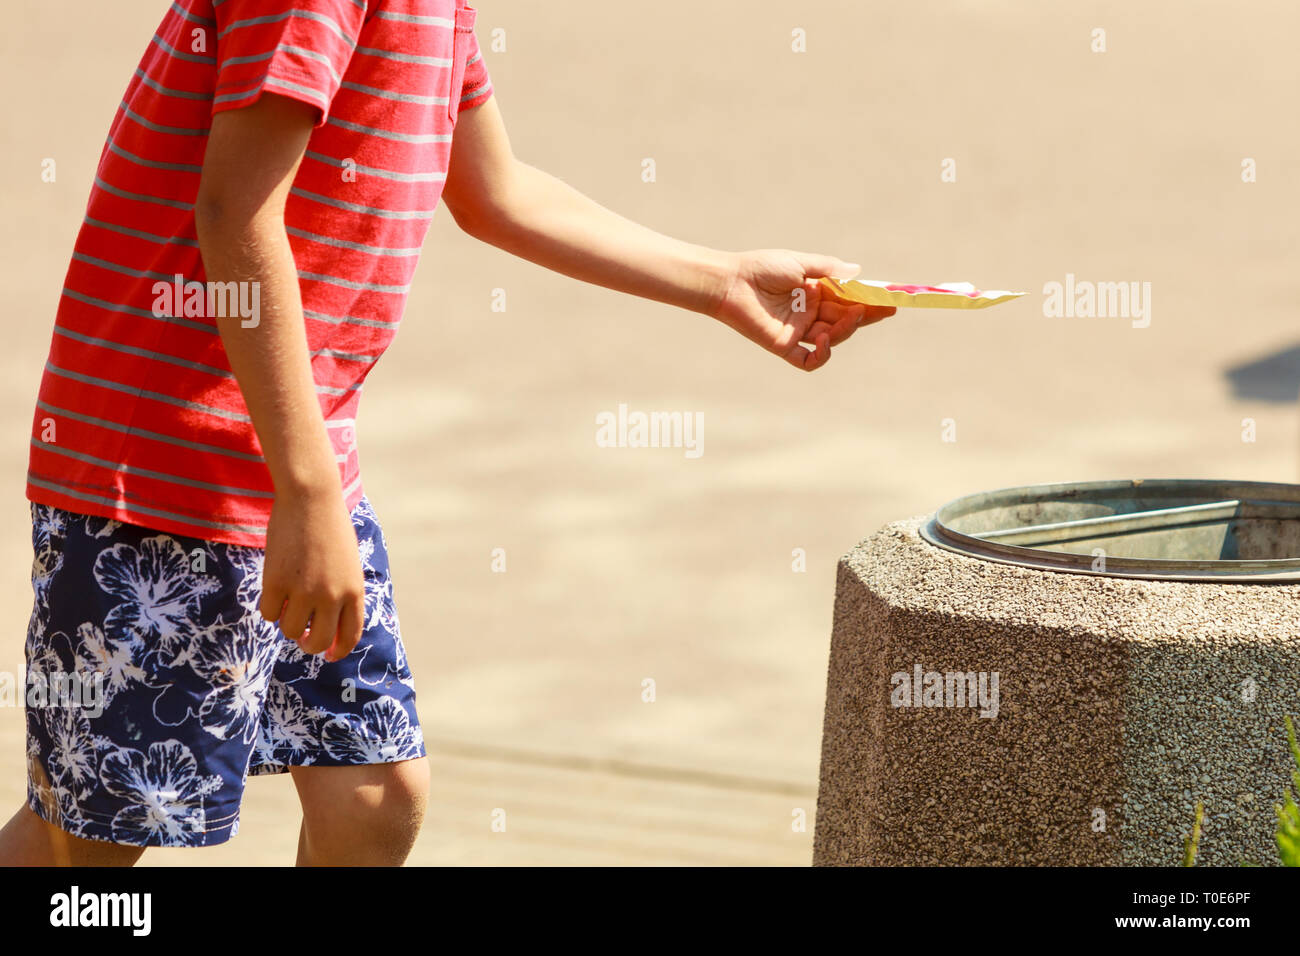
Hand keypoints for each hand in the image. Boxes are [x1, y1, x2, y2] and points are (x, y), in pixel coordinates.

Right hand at [259, 486, 365, 662]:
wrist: (311, 499)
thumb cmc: (331, 528)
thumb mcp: (348, 565)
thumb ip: (343, 595)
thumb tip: (329, 630)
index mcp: (354, 591)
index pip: (349, 635)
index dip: (338, 650)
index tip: (329, 654)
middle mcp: (332, 596)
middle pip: (318, 642)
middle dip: (309, 644)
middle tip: (302, 637)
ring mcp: (303, 590)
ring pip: (290, 629)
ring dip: (288, 621)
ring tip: (289, 599)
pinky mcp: (276, 582)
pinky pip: (269, 613)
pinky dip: (271, 606)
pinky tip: (275, 587)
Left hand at [710, 249, 895, 370]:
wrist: (730, 282)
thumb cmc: (761, 268)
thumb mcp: (798, 263)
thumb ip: (828, 269)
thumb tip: (858, 272)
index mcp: (815, 292)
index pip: (849, 299)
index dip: (870, 300)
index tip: (892, 298)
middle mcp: (810, 313)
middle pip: (845, 319)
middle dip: (867, 315)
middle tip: (887, 310)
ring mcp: (798, 331)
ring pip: (833, 337)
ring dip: (846, 329)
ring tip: (852, 315)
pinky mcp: (784, 346)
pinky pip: (809, 360)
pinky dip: (822, 355)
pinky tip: (825, 340)